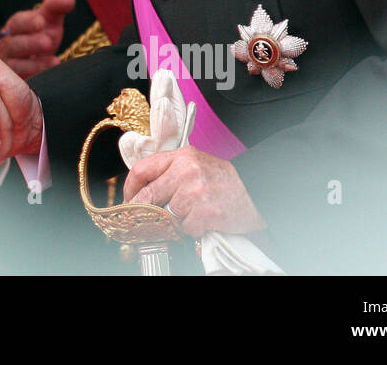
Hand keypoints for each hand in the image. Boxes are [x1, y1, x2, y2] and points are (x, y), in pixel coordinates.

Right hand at [0, 0, 71, 77]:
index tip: (42, 22)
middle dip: (31, 43)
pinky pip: (21, 80)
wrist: (33, 60)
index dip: (29, 22)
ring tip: (54, 62)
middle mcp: (8, 44)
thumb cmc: (40, 35)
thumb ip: (57, 6)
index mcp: (16, 26)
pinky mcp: (13, 82)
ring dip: (35, 63)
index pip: (19, 22)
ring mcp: (9, 64)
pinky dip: (34, 77)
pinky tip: (48, 75)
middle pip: (14, 43)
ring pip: (16, 64)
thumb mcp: (49, 19)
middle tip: (47, 42)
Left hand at [123, 145, 265, 236]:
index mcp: (180, 156)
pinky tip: (204, 220)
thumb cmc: (223, 179)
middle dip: (143, 211)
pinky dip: (192, 228)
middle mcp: (186, 171)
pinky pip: (186, 227)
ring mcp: (195, 192)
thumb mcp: (194, 163)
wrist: (256, 189)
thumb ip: (169, 172)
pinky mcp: (206, 212)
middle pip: (148, 196)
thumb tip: (142, 192)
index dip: (130, 188)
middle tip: (143, 218)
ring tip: (189, 214)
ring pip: (167, 215)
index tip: (130, 200)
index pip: (141, 170)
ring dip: (175, 220)